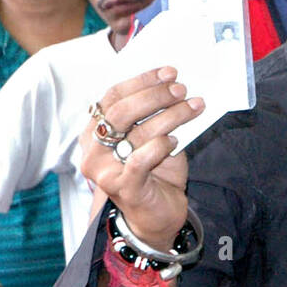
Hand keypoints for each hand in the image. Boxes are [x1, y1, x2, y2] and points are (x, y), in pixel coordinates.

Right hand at [79, 66, 204, 249]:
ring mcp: (104, 170)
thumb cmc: (154, 173)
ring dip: (170, 115)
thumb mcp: (152, 138)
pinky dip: (160, 145)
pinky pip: (141, 159)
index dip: (141, 81)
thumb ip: (153, 116)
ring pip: (137, 132)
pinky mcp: (122, 188)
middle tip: (182, 89)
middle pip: (122, 111)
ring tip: (193, 107)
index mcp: (94, 131)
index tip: (169, 72)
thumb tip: (174, 85)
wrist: (158, 215)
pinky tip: (176, 140)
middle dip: (156, 96)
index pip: (112, 96)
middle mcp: (92, 149)